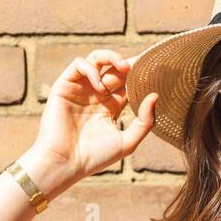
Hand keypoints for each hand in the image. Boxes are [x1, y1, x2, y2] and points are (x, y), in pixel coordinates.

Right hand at [31, 49, 157, 183]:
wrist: (65, 163)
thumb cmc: (95, 157)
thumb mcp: (127, 142)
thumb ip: (144, 121)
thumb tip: (155, 96)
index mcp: (111, 107)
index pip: (127, 84)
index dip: (139, 76)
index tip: (155, 70)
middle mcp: (96, 95)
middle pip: (115, 69)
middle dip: (129, 64)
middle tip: (143, 64)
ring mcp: (80, 89)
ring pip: (97, 60)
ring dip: (111, 57)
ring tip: (125, 68)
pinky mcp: (64, 86)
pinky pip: (79, 64)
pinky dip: (91, 69)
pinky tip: (100, 87)